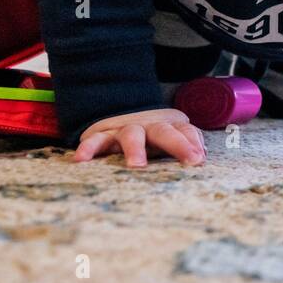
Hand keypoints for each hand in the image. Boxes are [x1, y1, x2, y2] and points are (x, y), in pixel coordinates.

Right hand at [75, 108, 205, 167]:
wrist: (119, 118)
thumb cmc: (153, 138)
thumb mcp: (172, 139)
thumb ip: (188, 147)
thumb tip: (201, 159)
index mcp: (170, 128)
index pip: (186, 131)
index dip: (194, 143)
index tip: (199, 160)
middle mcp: (150, 127)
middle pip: (164, 131)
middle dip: (177, 144)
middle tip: (190, 159)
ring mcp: (126, 130)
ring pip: (132, 134)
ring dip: (135, 148)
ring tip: (137, 165)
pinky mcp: (104, 135)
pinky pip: (96, 140)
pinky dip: (89, 148)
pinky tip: (81, 159)